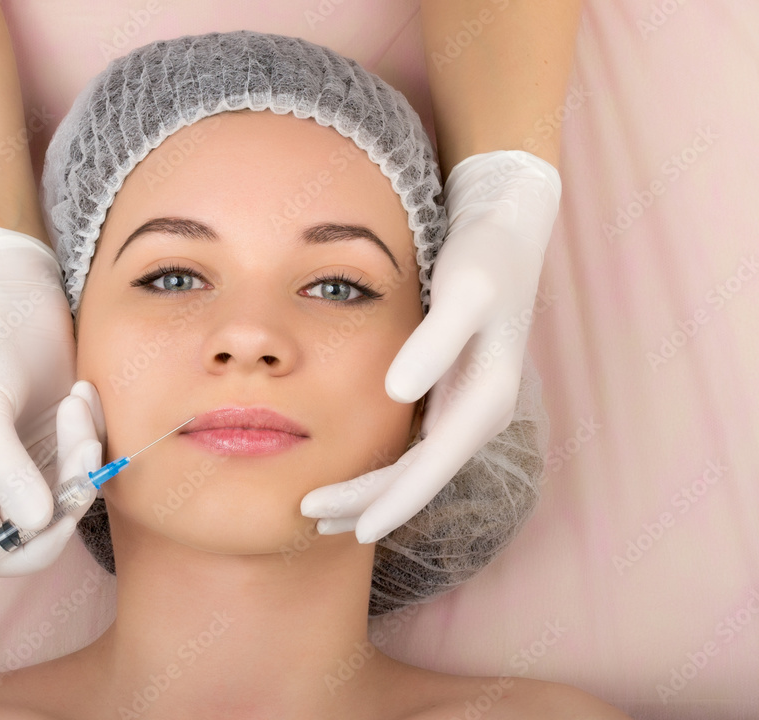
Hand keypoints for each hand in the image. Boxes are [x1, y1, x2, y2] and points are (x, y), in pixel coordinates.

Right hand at [0, 227, 90, 573]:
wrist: (9, 291)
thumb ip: (6, 472)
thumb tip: (36, 526)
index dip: (29, 550)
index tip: (58, 513)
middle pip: (43, 527)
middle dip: (71, 491)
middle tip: (82, 446)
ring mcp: (32, 460)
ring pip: (74, 490)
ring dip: (85, 452)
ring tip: (76, 401)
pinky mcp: (63, 436)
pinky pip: (91, 457)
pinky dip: (93, 430)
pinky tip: (81, 392)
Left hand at [300, 151, 560, 542]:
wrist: (508, 228)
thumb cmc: (486, 257)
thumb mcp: (464, 291)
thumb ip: (435, 343)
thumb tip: (398, 392)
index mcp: (485, 400)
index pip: (427, 471)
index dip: (384, 501)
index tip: (339, 522)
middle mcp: (480, 413)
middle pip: (418, 479)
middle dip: (366, 505)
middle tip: (308, 518)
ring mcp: (469, 405)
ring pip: (417, 468)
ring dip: (374, 493)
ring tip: (325, 512)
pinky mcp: (455, 390)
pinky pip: (417, 446)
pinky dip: (384, 465)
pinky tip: (355, 469)